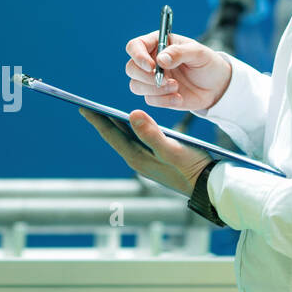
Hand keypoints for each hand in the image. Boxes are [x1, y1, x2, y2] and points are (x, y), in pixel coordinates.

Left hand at [80, 107, 213, 193]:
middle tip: (88, 106)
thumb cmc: (192, 168)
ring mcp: (147, 160)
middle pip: (115, 136)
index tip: (82, 107)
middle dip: (102, 121)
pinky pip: (137, 140)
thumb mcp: (172, 149)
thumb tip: (131, 114)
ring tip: (104, 112)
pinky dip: (130, 129)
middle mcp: (138, 160)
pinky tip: (132, 123)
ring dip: (115, 124)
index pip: (111, 135)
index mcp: (137, 158)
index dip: (97, 120)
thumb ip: (151, 133)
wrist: (209, 186)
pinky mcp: (156, 159)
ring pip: (126, 138)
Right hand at [125, 32, 232, 110]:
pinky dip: (164, 100)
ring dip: (154, 89)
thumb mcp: (198, 53)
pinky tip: (179, 98)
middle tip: (163, 80)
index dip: (138, 56)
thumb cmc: (207, 63)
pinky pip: (150, 100)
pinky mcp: (157, 95)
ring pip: (136, 86)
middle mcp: (151, 61)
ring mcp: (152, 79)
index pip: (135, 46)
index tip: (151, 66)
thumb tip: (160, 59)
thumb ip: (179, 52)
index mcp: (158, 44)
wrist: (216, 86)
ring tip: (176, 87)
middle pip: (131, 68)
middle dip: (145, 76)